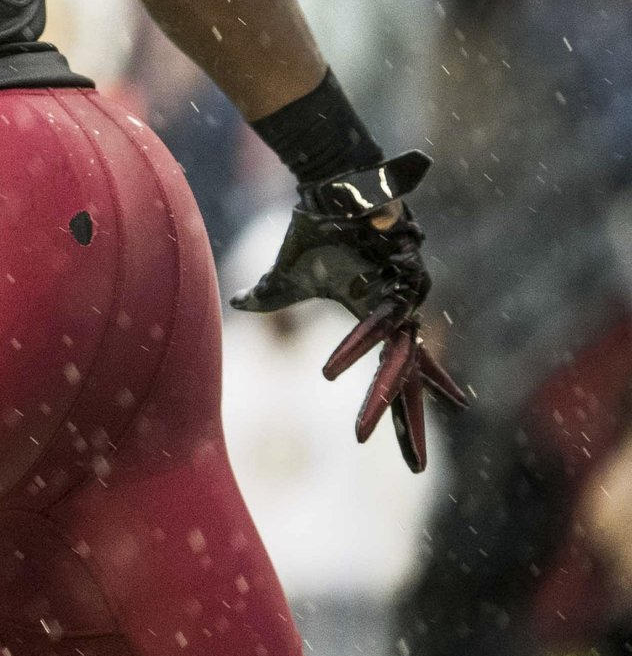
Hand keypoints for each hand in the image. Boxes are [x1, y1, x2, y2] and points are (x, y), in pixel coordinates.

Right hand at [231, 152, 465, 471]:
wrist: (331, 186)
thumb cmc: (313, 230)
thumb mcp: (286, 278)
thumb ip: (267, 299)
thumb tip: (239, 305)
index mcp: (381, 318)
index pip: (401, 374)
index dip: (406, 411)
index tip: (412, 452)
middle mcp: (401, 312)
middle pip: (411, 380)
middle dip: (411, 426)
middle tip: (416, 470)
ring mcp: (407, 296)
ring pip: (396, 361)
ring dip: (377, 399)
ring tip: (364, 435)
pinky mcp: (402, 277)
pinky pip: (374, 325)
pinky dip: (352, 350)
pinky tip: (329, 373)